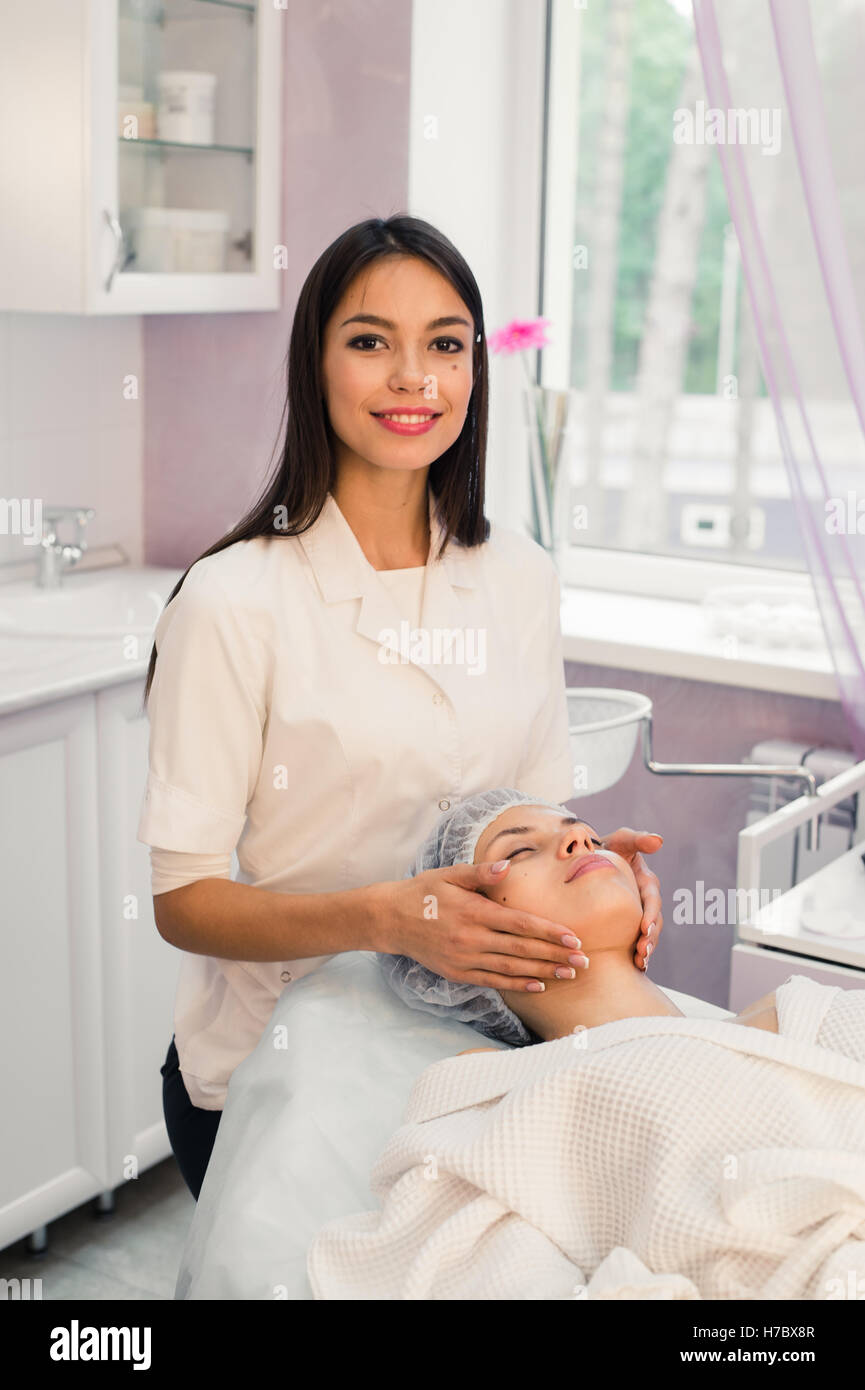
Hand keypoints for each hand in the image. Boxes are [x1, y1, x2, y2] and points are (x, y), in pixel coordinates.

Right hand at [378, 862, 590, 991]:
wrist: (391, 919)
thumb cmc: (425, 892)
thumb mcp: (450, 874)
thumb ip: (481, 872)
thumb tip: (507, 866)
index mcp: (473, 911)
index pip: (519, 924)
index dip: (548, 932)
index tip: (574, 938)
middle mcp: (471, 938)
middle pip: (522, 950)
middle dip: (556, 956)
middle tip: (585, 961)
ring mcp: (464, 958)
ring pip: (511, 969)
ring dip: (544, 972)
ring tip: (570, 974)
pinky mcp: (458, 972)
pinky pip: (493, 981)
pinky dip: (517, 984)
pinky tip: (539, 984)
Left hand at [598, 826, 663, 970]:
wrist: (585, 859)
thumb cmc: (605, 846)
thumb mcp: (620, 839)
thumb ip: (637, 838)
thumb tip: (659, 840)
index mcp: (645, 882)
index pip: (652, 899)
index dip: (651, 913)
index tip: (645, 927)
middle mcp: (643, 900)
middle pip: (652, 922)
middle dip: (650, 938)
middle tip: (642, 952)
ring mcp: (635, 913)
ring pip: (646, 935)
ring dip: (646, 949)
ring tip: (640, 962)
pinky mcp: (624, 924)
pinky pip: (632, 941)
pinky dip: (635, 954)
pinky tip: (634, 967)